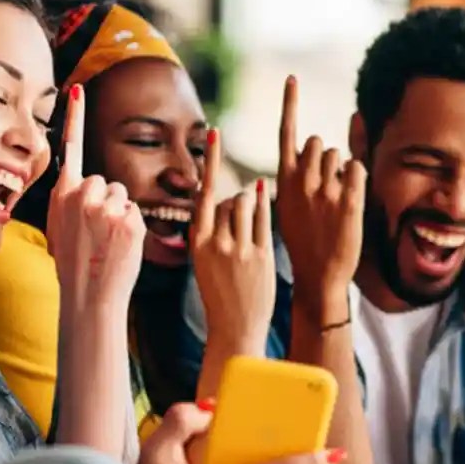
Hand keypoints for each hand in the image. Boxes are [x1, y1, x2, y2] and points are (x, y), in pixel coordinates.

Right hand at [45, 84, 146, 312]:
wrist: (89, 296)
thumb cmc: (75, 265)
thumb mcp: (59, 228)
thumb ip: (69, 202)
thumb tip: (80, 186)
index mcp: (62, 195)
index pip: (70, 149)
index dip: (74, 117)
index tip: (76, 89)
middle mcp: (82, 195)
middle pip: (107, 181)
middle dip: (107, 202)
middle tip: (98, 232)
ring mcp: (106, 207)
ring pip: (124, 196)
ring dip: (121, 215)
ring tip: (108, 242)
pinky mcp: (128, 219)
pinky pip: (136, 213)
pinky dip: (133, 229)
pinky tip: (121, 247)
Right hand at [191, 128, 275, 353]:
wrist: (236, 329)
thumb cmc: (219, 295)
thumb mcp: (204, 264)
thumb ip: (210, 235)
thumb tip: (220, 204)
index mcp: (197, 244)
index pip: (203, 194)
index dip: (211, 161)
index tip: (215, 134)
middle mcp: (216, 243)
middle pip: (229, 199)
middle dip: (237, 202)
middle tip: (240, 218)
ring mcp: (239, 248)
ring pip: (247, 204)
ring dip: (251, 203)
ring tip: (250, 219)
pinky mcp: (261, 255)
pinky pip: (265, 218)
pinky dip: (265, 202)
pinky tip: (267, 191)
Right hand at [275, 76, 366, 322]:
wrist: (318, 275)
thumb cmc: (304, 240)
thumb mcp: (290, 205)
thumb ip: (298, 171)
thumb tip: (307, 142)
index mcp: (283, 182)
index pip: (286, 133)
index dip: (289, 104)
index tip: (292, 78)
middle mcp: (302, 182)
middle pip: (317, 142)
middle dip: (323, 156)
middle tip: (323, 185)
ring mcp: (325, 191)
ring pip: (337, 155)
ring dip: (339, 169)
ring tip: (333, 199)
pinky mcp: (349, 202)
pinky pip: (357, 167)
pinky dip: (357, 175)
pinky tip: (351, 196)